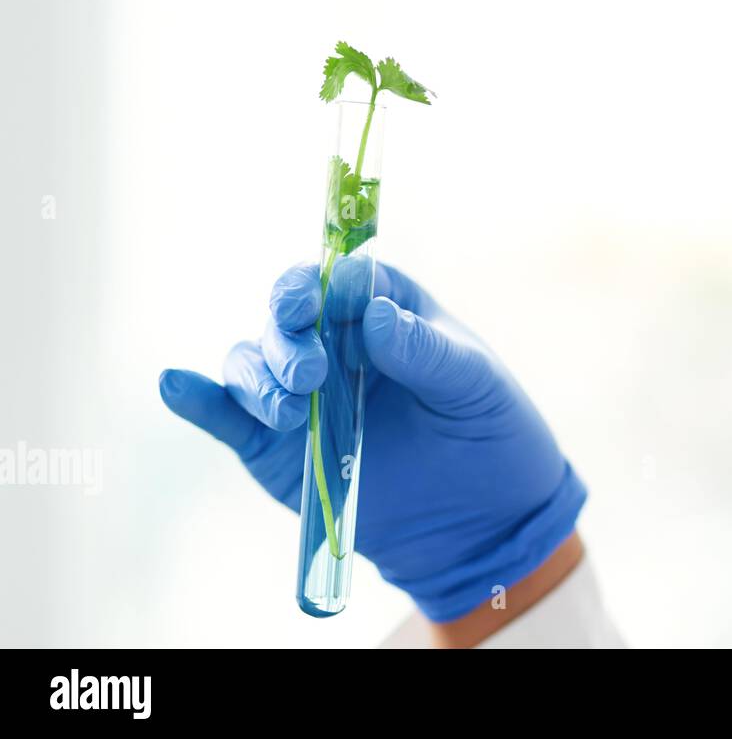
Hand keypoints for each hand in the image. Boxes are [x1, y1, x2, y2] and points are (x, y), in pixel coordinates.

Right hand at [158, 261, 587, 622]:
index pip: (340, 277)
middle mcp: (335, 341)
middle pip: (287, 316)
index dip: (320, 284)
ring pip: (252, 363)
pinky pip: (227, 418)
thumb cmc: (489, 431)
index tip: (317, 306)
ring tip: (294, 410)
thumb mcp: (474, 385)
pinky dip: (199, 401)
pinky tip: (176, 385)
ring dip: (260, 378)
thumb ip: (425, 351)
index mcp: (386, 308)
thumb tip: (373, 314)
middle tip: (313, 374)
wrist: (482, 520)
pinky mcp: (275, 447)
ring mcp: (301, 394)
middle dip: (289, 336)